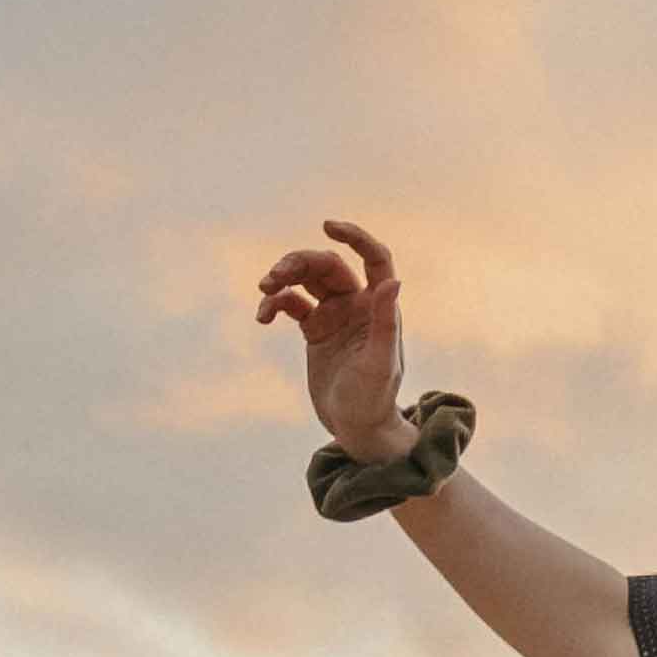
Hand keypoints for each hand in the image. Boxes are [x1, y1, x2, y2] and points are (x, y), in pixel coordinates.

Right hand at [255, 216, 411, 457]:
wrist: (357, 429)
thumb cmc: (374, 400)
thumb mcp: (379, 362)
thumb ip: (384, 321)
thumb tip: (394, 281)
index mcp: (378, 308)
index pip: (374, 259)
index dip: (355, 237)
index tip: (327, 226)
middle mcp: (357, 306)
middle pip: (327, 265)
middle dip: (298, 263)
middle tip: (273, 277)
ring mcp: (334, 316)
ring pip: (305, 280)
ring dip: (282, 278)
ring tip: (264, 290)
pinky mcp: (315, 330)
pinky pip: (291, 304)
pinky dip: (275, 305)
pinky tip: (263, 318)